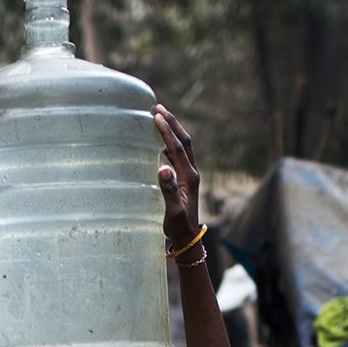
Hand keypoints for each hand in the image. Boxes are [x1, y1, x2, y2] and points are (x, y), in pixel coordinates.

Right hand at [154, 104, 200, 249]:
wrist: (188, 238)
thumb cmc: (178, 227)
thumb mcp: (173, 211)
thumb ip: (168, 190)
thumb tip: (163, 167)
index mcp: (189, 177)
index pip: (177, 148)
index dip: (167, 131)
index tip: (155, 116)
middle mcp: (191, 172)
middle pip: (184, 141)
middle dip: (172, 123)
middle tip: (158, 108)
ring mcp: (189, 175)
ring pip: (183, 146)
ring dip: (172, 130)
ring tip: (160, 117)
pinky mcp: (185, 179)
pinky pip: (179, 154)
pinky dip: (170, 142)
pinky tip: (162, 142)